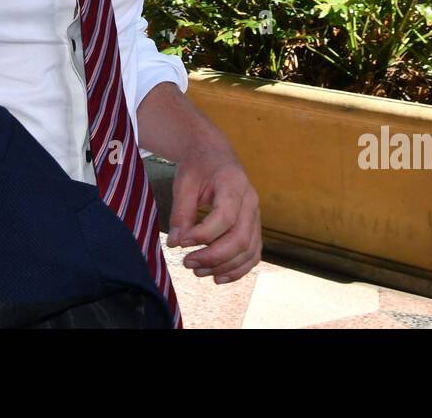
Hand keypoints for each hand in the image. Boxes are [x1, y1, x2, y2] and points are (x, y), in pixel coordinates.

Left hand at [165, 141, 260, 284]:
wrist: (214, 154)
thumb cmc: (198, 166)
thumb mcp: (184, 183)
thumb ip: (181, 213)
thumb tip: (175, 243)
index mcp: (234, 184)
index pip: (225, 217)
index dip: (203, 235)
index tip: (181, 242)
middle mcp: (250, 201)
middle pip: (240, 238)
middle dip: (213, 257)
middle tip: (187, 263)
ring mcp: (256, 215)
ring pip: (249, 250)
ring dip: (224, 267)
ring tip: (198, 271)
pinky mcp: (254, 226)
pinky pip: (253, 253)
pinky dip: (238, 269)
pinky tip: (218, 276)